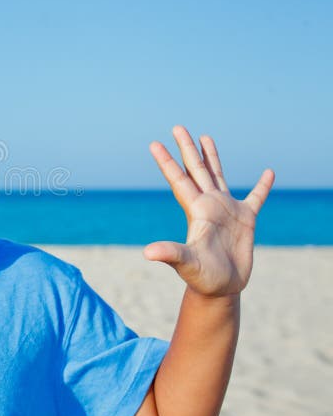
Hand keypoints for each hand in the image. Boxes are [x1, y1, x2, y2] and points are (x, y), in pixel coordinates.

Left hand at [145, 126, 274, 296]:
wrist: (221, 289)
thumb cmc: (202, 278)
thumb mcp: (186, 264)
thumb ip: (170, 254)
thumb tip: (147, 252)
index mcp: (195, 210)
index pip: (178, 180)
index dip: (167, 162)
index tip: (154, 143)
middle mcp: (208, 205)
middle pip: (195, 170)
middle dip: (186, 148)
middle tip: (177, 126)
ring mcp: (227, 210)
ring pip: (218, 176)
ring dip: (212, 157)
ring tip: (206, 137)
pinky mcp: (246, 220)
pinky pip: (257, 198)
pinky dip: (263, 186)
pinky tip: (269, 173)